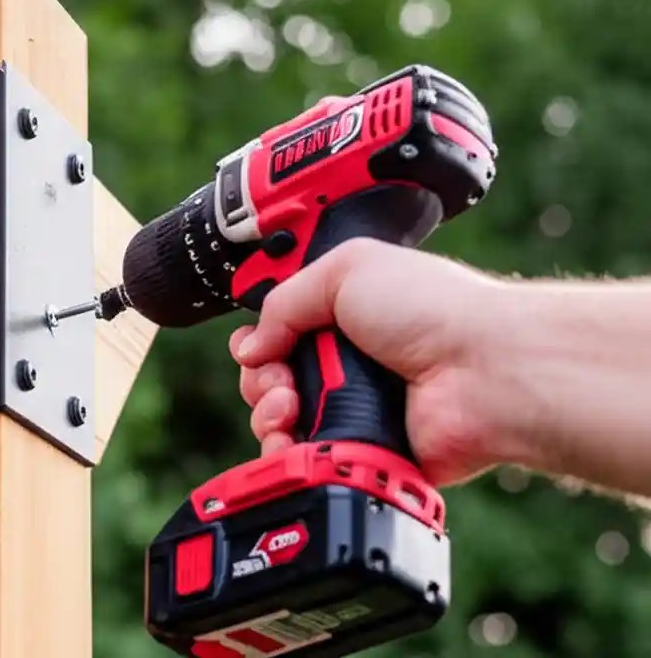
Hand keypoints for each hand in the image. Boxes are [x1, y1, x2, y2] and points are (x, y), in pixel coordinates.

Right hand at [228, 238, 507, 485]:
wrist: (482, 371)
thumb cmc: (434, 310)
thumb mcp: (346, 269)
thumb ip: (283, 300)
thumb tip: (250, 345)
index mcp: (344, 318)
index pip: (277, 336)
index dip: (258, 345)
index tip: (256, 349)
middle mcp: (349, 366)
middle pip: (270, 384)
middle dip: (261, 382)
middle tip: (281, 381)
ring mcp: (355, 412)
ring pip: (281, 427)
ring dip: (270, 417)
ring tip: (290, 409)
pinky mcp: (363, 452)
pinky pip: (308, 463)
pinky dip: (292, 456)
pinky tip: (295, 443)